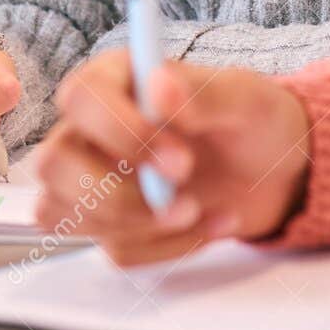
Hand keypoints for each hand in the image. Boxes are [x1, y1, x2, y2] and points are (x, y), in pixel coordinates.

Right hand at [33, 50, 311, 265]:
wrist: (274, 171)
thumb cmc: (253, 121)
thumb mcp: (245, 99)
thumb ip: (203, 92)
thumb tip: (157, 84)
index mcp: (116, 80)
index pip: (81, 98)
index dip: (120, 132)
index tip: (180, 160)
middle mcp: (91, 128)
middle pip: (55, 164)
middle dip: (118, 195)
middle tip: (186, 200)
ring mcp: (92, 180)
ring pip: (68, 214)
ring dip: (142, 226)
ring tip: (202, 211)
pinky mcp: (109, 224)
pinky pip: (114, 249)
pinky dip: (167, 247)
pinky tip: (209, 224)